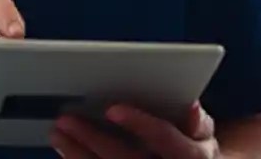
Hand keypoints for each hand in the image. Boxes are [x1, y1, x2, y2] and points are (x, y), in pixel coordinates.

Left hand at [51, 102, 219, 158]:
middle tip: (66, 119)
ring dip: (78, 154)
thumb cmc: (192, 147)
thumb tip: (191, 107)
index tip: (113, 109)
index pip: (166, 139)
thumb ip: (196, 122)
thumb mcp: (202, 134)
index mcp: (192, 154)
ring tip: (58, 133)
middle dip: (94, 139)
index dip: (141, 124)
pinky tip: (68, 150)